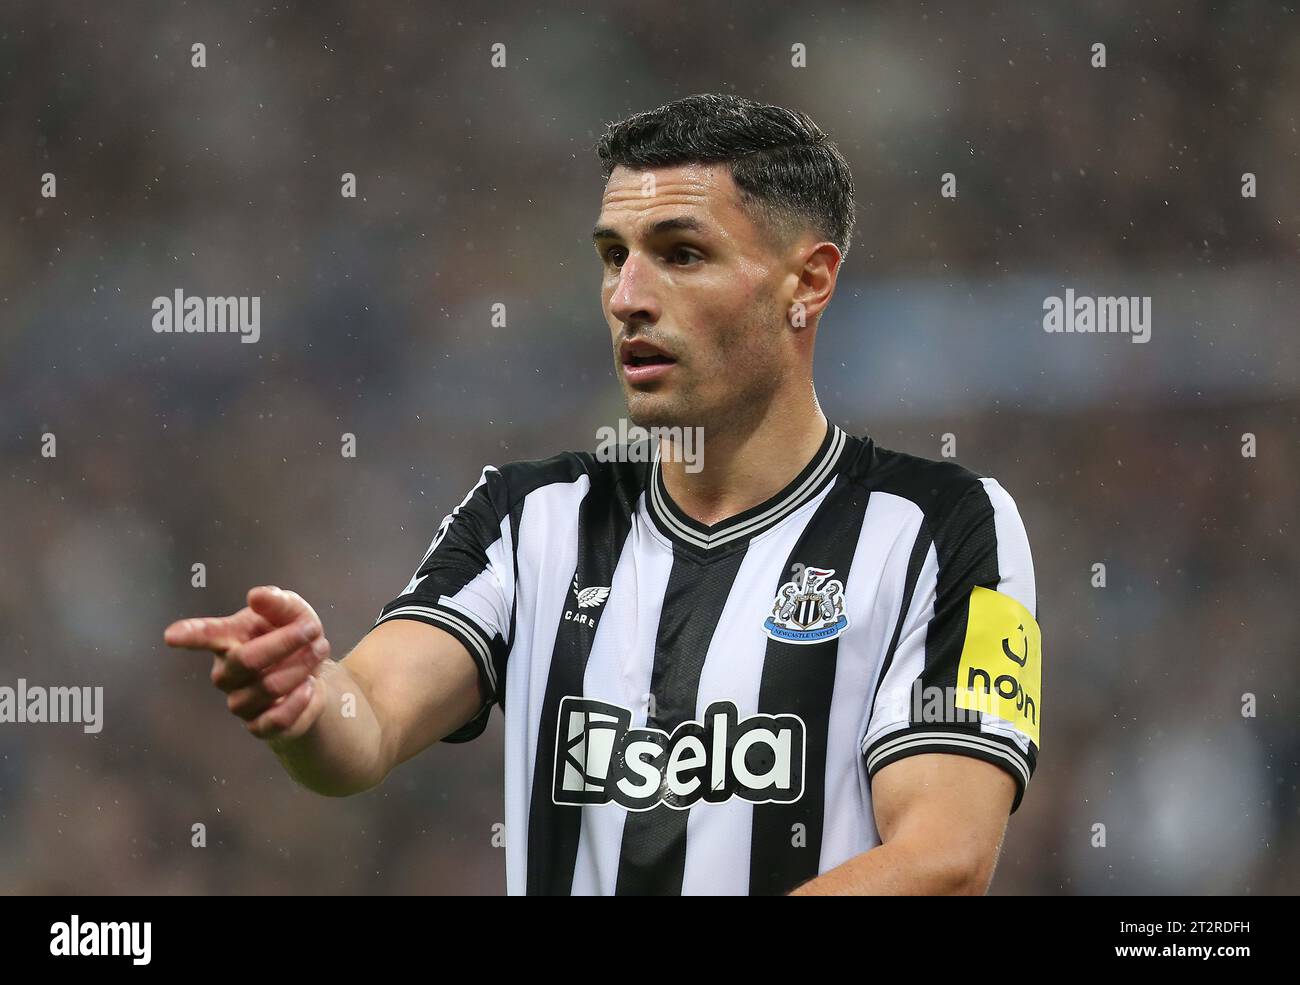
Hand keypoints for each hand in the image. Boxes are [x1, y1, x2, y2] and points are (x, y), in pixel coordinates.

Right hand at [164, 586, 330, 741]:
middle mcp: (226, 673)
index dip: (189, 635)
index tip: (172, 636)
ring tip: (319, 649)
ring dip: (302, 665)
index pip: (204, 636)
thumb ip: (278, 602)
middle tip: (312, 628)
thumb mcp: (293, 612)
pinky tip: (309, 685)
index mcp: (227, 639)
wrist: (313, 676)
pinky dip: (299, 701)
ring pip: (270, 686)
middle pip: (247, 660)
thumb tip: (256, 596)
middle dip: (286, 642)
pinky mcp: (258, 726)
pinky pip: (277, 719)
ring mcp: (239, 702)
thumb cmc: (292, 637)